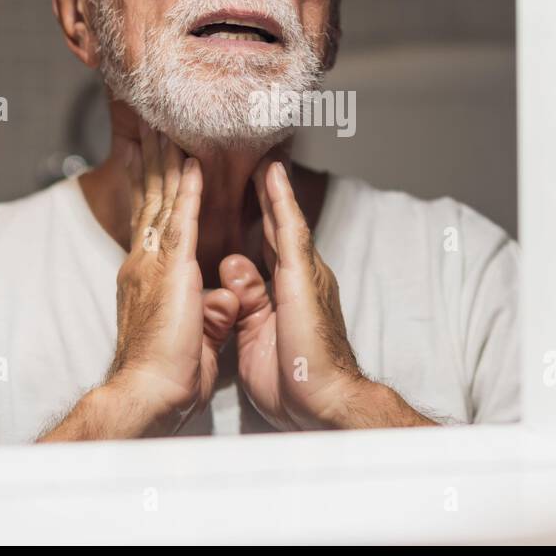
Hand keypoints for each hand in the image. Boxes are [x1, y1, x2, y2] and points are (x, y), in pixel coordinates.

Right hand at [107, 124, 238, 434]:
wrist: (148, 395)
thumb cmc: (165, 375)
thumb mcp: (193, 333)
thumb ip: (208, 309)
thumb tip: (224, 298)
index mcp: (147, 276)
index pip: (153, 219)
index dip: (154, 185)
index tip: (153, 153)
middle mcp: (144, 263)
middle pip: (150, 198)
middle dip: (152, 159)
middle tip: (152, 124)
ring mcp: (154, 264)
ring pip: (162, 200)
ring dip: (165, 162)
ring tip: (166, 127)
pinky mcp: (172, 272)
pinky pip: (182, 221)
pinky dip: (187, 191)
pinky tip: (192, 165)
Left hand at [225, 160, 369, 429]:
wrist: (324, 404)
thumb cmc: (294, 382)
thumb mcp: (257, 335)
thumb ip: (247, 299)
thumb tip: (232, 265)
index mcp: (287, 293)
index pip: (268, 245)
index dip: (257, 216)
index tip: (244, 188)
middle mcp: (299, 276)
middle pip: (278, 225)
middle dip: (266, 192)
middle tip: (253, 156)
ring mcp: (305, 274)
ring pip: (284, 219)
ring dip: (272, 186)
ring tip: (260, 151)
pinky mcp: (303, 278)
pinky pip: (289, 230)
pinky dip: (279, 201)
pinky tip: (271, 176)